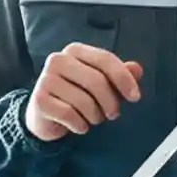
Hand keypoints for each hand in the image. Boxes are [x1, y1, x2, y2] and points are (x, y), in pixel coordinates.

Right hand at [25, 43, 143, 141]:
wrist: (44, 115)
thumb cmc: (76, 96)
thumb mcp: (100, 84)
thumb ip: (119, 75)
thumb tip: (137, 69)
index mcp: (75, 50)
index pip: (105, 59)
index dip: (124, 78)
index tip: (135, 97)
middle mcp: (58, 60)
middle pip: (96, 81)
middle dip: (111, 102)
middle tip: (113, 114)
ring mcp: (46, 79)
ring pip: (84, 101)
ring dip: (95, 116)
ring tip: (93, 119)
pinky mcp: (39, 99)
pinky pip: (69, 115)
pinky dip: (80, 125)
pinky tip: (79, 126)